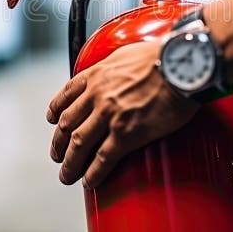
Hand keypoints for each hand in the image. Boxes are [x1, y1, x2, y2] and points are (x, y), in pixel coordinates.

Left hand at [46, 40, 199, 187]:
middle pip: (66, 124)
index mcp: (95, 75)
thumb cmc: (161, 56)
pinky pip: (103, 158)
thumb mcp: (125, 52)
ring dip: (70, 163)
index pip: (66, 96)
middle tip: (57, 155)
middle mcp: (97, 96)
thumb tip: (116, 68)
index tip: (53, 120)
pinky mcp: (126, 134)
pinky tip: (89, 180)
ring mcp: (109, 116)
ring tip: (68, 174)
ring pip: (79, 144)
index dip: (55, 111)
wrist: (180, 66)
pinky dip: (93, 172)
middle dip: (58, 143)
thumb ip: (113, 64)